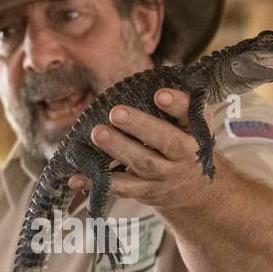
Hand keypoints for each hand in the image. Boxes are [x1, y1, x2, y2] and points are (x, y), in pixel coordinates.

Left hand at [67, 88, 214, 211]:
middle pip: (165, 141)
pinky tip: (76, 178)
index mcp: (196, 131)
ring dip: (118, 148)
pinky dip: (97, 183)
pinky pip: (121, 188)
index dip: (177, 104)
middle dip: (140, 126)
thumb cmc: (187, 144)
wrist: (196, 190)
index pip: (190, 114)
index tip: (159, 95)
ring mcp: (164, 176)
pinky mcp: (145, 191)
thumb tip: (145, 80)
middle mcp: (183, 155)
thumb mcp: (194, 124)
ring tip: (97, 133)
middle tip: (116, 112)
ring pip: (141, 163)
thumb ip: (178, 103)